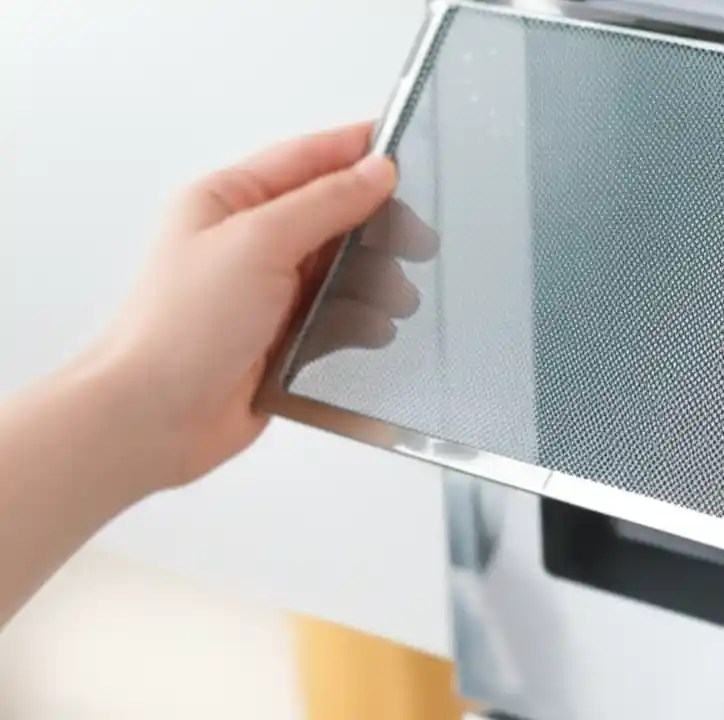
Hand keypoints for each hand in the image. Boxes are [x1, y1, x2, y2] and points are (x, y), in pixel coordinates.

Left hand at [93, 122, 414, 487]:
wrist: (157, 417)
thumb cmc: (184, 325)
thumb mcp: (258, 242)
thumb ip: (325, 202)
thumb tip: (379, 170)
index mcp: (230, 199)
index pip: (308, 158)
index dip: (359, 152)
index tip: (411, 151)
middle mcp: (250, 239)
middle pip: (334, 214)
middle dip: (378, 228)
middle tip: (419, 243)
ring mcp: (269, 289)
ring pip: (344, 268)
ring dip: (376, 280)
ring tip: (396, 298)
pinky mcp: (286, 335)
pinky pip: (340, 314)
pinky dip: (363, 319)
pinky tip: (375, 330)